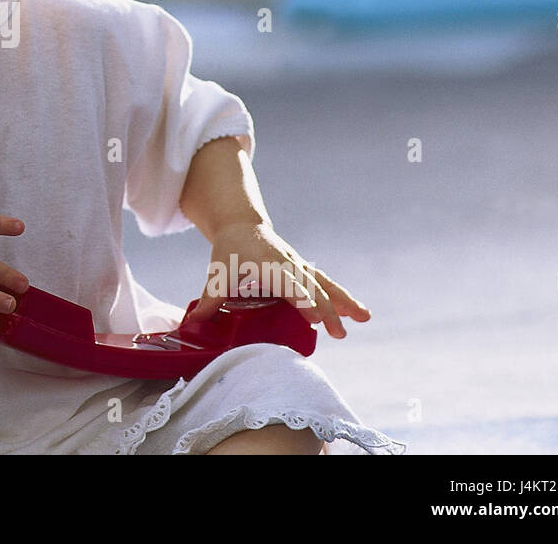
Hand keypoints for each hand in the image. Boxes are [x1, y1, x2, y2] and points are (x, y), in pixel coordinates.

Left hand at [188, 220, 370, 338]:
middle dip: (327, 309)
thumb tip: (193, 322)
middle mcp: (288, 264)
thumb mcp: (217, 272)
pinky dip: (342, 297)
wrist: (242, 225)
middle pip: (312, 287)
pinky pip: (326, 283)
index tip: (315, 317)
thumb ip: (210, 299)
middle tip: (338, 333)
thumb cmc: (229, 250)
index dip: (301, 300)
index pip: (288, 284)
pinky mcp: (304, 270)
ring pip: (325, 283)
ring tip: (364, 318)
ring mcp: (299, 266)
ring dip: (345, 301)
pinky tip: (358, 314)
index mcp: (267, 264)